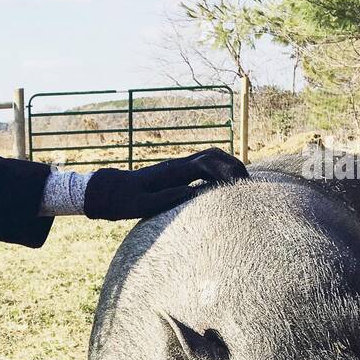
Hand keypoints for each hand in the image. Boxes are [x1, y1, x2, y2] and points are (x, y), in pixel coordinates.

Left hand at [83, 147, 247, 220]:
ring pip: (210, 158)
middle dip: (234, 165)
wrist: (110, 192)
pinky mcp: (178, 173)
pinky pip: (204, 167)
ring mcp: (178, 166)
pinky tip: (227, 186)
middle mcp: (177, 164)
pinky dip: (220, 172)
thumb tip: (191, 192)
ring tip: (243, 184)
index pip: (206, 163)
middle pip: (213, 155)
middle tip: (249, 184)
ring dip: (229, 166)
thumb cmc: (125, 201)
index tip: (239, 184)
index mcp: (172, 171)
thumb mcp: (143, 204)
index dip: (225, 171)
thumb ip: (166, 198)